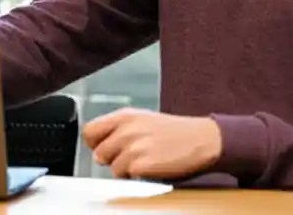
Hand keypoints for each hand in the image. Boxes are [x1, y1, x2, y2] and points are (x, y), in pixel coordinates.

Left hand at [83, 108, 221, 180]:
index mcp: (124, 116)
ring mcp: (134, 147)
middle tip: (129, 158)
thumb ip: (118, 128)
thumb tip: (98, 146)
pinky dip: (137, 176)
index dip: (95, 144)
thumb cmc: (174, 131)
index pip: (89, 131)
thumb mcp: (142, 120)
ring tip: (144, 162)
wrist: (203, 139)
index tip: (104, 148)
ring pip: (112, 167)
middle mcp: (126, 129)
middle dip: (112, 159)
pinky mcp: (143, 164)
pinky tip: (151, 168)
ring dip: (125, 170)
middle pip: (98, 153)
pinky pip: (127, 176)